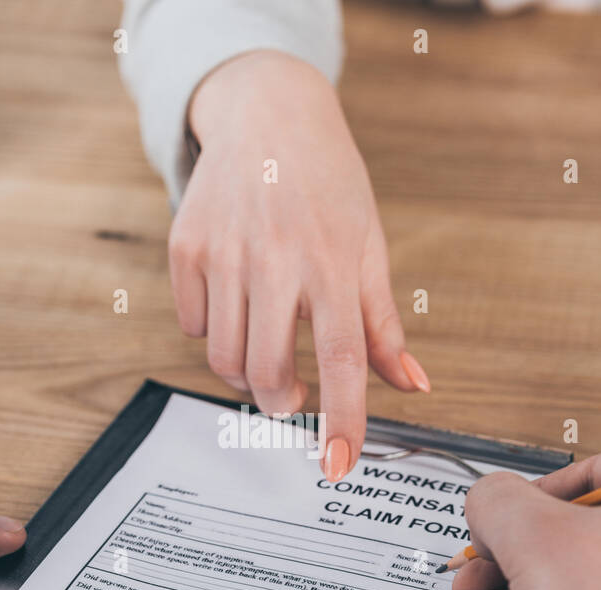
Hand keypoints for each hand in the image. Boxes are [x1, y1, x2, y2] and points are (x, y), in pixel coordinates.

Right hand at [173, 50, 429, 481]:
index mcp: (333, 264)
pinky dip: (213, 331)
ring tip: (263, 352)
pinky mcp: (187, 244)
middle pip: (267, 373)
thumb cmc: (328, 185)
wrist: (268, 114)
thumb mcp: (368, 246)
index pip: (342, 359)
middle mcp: (277, 259)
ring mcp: (226, 251)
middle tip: (292, 397)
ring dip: (245, 375)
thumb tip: (413, 385)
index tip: (338, 465)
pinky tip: (232, 302)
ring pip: (223, 358)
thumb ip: (383, 324)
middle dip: (281, 403)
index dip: (343, 418)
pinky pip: (193, 324)